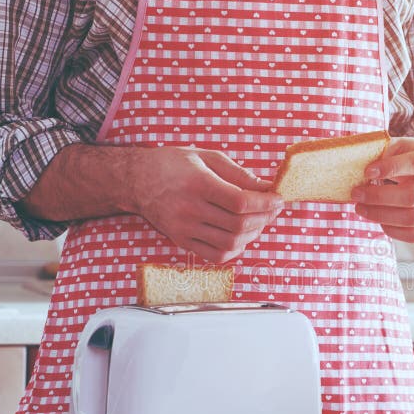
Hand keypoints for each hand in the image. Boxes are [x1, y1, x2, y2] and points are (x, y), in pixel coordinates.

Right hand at [131, 147, 283, 262]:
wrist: (136, 180)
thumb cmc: (173, 164)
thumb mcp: (206, 157)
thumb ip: (238, 173)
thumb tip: (266, 187)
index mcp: (198, 184)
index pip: (240, 202)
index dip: (265, 203)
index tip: (277, 199)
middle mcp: (190, 209)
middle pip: (239, 224)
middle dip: (264, 218)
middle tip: (272, 210)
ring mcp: (184, 229)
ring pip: (230, 243)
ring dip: (252, 235)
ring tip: (259, 222)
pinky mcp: (181, 241)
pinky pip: (215, 256)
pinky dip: (234, 250)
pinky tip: (241, 237)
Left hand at [351, 137, 413, 242]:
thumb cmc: (412, 156)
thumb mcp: (402, 146)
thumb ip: (384, 150)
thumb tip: (359, 162)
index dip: (390, 168)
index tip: (367, 172)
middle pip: (411, 196)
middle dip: (378, 197)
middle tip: (356, 194)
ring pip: (412, 218)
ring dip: (381, 216)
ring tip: (361, 208)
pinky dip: (393, 231)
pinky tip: (380, 221)